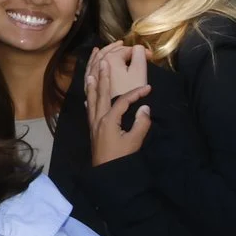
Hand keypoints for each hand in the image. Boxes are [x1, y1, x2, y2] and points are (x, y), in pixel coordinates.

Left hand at [87, 42, 151, 163]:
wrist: (106, 173)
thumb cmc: (121, 158)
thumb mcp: (134, 142)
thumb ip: (141, 124)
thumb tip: (145, 108)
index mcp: (109, 120)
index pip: (123, 101)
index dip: (135, 93)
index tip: (148, 88)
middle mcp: (98, 118)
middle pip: (100, 93)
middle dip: (103, 77)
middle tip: (103, 61)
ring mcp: (93, 124)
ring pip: (91, 100)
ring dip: (92, 85)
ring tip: (90, 72)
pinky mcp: (92, 130)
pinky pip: (89, 110)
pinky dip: (89, 100)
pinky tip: (87, 97)